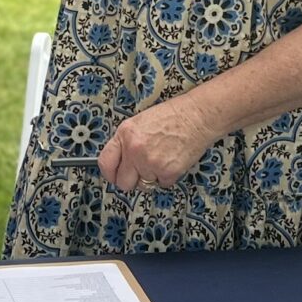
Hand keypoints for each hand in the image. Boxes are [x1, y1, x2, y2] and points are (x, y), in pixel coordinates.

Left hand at [99, 97, 217, 193]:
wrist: (196, 116)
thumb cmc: (172, 116)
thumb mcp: (139, 122)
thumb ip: (126, 142)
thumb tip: (119, 161)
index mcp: (125, 134)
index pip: (105, 163)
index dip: (110, 173)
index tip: (115, 175)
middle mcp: (134, 150)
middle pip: (123, 183)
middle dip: (132, 180)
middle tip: (141, 172)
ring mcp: (150, 163)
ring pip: (144, 185)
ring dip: (152, 176)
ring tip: (162, 158)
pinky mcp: (167, 173)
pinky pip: (162, 184)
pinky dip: (167, 176)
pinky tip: (172, 160)